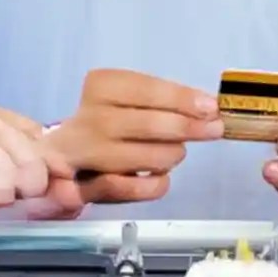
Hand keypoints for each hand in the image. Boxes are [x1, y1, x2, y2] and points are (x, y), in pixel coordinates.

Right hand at [45, 69, 222, 204]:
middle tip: (214, 129)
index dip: (183, 99)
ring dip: (173, 155)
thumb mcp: (128, 98)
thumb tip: (206, 108)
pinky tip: (160, 175)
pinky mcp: (87, 188)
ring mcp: (85, 155)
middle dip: (188, 128)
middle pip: (149, 124)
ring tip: (176, 151)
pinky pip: (137, 189)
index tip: (210, 107)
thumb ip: (163, 101)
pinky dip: (158, 183)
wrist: (63, 153)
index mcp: (100, 87)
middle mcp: (87, 119)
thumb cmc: (108, 121)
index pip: (146, 89)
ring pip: (147, 158)